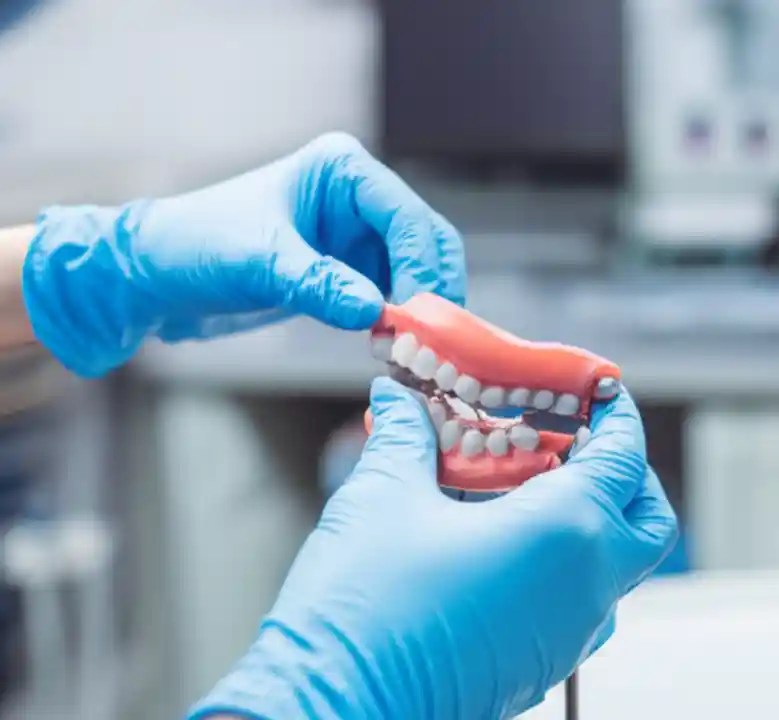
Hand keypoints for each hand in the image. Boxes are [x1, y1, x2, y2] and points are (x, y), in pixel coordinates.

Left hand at [22, 132, 464, 376]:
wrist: (153, 277)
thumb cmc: (194, 246)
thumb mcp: (258, 262)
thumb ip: (318, 284)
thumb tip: (375, 311)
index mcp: (343, 171)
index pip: (408, 218)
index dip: (421, 267)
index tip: (418, 316)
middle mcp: (359, 198)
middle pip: (427, 244)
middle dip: (432, 291)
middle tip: (429, 341)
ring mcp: (357, 236)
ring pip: (418, 274)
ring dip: (419, 312)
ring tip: (410, 352)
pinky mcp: (349, 271)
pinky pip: (395, 297)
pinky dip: (401, 324)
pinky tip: (392, 351)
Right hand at [190, 378, 678, 718]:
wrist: (338, 710)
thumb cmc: (366, 607)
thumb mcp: (384, 497)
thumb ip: (408, 437)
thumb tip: (402, 397)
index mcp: (569, 530)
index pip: (627, 457)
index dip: (616, 415)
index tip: (600, 391)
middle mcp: (588, 585)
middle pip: (648, 519)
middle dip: (627, 474)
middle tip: (578, 444)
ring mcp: (571, 634)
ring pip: (619, 568)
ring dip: (596, 523)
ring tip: (530, 490)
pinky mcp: (543, 667)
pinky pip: (582, 606)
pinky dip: (567, 566)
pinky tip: (504, 545)